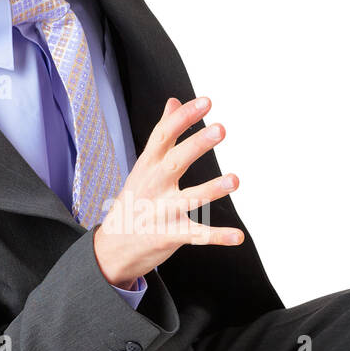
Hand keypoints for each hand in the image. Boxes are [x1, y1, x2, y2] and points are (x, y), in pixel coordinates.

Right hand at [93, 96, 243, 286]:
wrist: (111, 249)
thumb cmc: (133, 202)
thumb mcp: (143, 167)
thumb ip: (162, 135)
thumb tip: (174, 101)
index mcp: (147, 166)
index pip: (163, 136)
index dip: (183, 118)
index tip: (205, 102)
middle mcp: (153, 187)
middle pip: (174, 162)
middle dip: (196, 145)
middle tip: (220, 129)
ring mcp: (160, 212)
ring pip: (188, 199)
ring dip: (211, 190)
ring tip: (234, 180)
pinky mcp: (169, 236)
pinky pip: (196, 235)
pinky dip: (217, 237)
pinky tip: (238, 236)